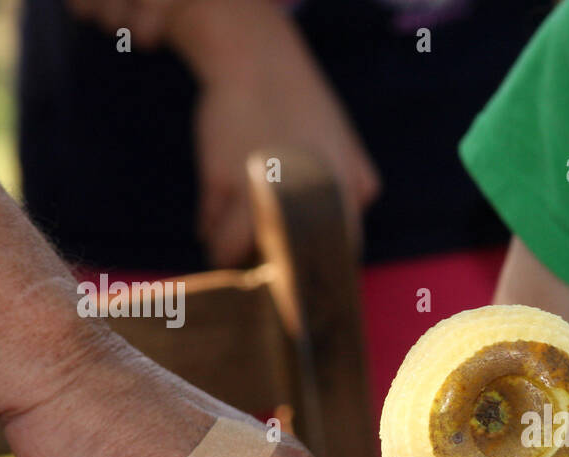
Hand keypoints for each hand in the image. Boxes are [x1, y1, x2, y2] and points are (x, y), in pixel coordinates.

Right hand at [66, 0, 381, 267]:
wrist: (258, 65)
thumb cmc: (303, 107)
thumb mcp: (344, 143)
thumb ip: (358, 185)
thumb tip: (353, 226)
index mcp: (340, 192)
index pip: (338, 254)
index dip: (319, 272)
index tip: (304, 279)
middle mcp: (300, 198)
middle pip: (280, 263)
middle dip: (268, 271)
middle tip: (262, 268)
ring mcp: (258, 192)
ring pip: (235, 250)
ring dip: (230, 255)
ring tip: (231, 250)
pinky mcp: (221, 181)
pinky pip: (211, 226)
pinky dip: (211, 229)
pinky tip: (215, 221)